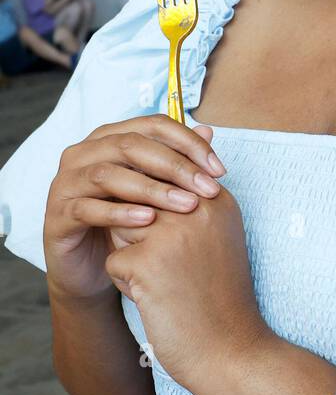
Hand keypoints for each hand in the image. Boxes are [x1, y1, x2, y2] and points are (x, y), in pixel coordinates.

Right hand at [45, 115, 225, 300]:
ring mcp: (66, 183)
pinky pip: (87, 208)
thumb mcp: (157, 194)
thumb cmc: (128, 224)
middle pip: (131, 145)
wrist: (93, 269)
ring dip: (151, 189)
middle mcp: (83, 153)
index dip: (188, 143)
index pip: (152, 125)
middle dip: (175, 166)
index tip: (219, 170)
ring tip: (185, 205)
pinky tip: (148, 221)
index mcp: (109, 139)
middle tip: (208, 189)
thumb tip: (209, 131)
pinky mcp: (57, 214)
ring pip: (108, 175)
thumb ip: (178, 163)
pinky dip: (119, 213)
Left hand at [104, 183, 269, 394]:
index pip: (160, 181)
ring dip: (134, 256)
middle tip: (179, 271)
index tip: (186, 253)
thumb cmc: (218, 296)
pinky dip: (128, 285)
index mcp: (218, 198)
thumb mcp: (215, 237)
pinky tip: (159, 299)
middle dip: (143, 236)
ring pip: (120, 227)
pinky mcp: (146, 263)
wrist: (231, 351)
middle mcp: (197, 208)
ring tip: (169, 281)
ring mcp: (171, 234)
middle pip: (137, 202)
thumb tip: (151, 176)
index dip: (160, 219)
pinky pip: (113, 261)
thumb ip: (188, 201)